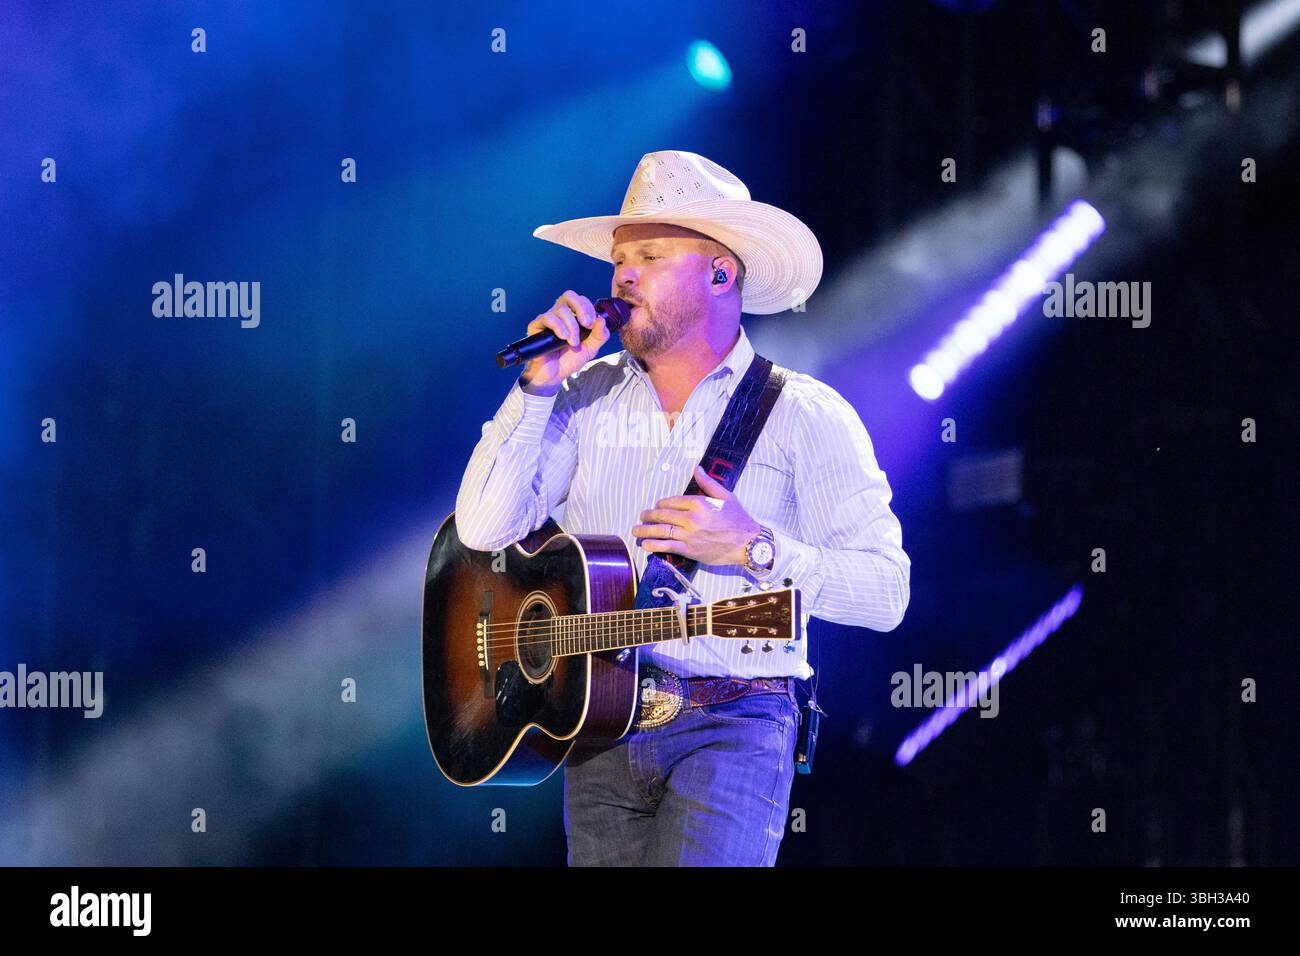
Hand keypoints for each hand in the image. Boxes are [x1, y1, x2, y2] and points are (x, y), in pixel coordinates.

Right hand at [519, 290, 610, 393]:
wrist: (554, 376)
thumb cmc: (570, 360)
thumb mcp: (591, 348)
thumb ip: (600, 335)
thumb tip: (602, 320)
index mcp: (573, 316)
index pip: (580, 300)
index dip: (588, 307)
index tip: (592, 323)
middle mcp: (560, 314)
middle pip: (569, 296)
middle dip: (581, 307)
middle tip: (586, 324)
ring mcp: (548, 320)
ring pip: (560, 309)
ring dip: (571, 326)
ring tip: (573, 342)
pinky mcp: (536, 327)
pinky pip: (547, 317)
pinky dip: (558, 326)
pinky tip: (563, 338)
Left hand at [632, 465, 761, 565]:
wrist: (748, 543)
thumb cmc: (738, 519)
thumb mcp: (725, 496)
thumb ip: (708, 483)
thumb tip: (697, 469)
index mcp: (698, 503)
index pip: (671, 501)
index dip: (661, 504)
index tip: (657, 506)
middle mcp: (691, 518)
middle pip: (662, 515)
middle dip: (649, 515)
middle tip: (642, 516)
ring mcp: (689, 535)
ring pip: (661, 530)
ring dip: (645, 530)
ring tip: (636, 531)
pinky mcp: (690, 550)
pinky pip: (668, 546)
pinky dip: (655, 545)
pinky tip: (645, 545)